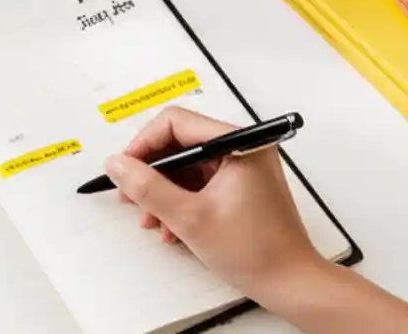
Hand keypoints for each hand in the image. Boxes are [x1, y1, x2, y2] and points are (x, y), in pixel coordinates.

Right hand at [103, 106, 323, 300]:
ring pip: (186, 166)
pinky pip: (199, 182)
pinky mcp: (241, 185)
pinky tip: (172, 227)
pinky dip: (180, 201)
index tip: (125, 170)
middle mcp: (242, 147)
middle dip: (152, 174)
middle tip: (132, 198)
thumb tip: (116, 164)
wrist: (291, 284)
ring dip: (163, 192)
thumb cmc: (254, 251)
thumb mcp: (189, 218)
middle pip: (179, 143)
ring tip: (153, 221)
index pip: (175, 122)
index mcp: (238, 143)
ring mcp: (243, 167)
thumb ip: (147, 187)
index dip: (143, 144)